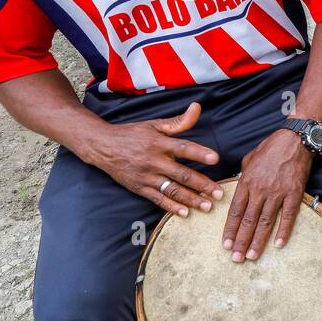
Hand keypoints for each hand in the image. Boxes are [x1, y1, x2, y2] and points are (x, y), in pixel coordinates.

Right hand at [89, 102, 222, 216]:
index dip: (199, 153)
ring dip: (191, 199)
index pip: (183, 148)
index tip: (215, 159)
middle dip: (202, 185)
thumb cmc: (132, 134)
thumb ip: (179, 121)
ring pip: (172, 190)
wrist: (102, 146)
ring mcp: (146, 176)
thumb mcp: (154, 124)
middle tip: (219, 194)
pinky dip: (171, 207)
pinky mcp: (139, 188)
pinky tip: (185, 213)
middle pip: (181, 174)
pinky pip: (157, 199)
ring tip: (208, 206)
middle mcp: (153, 161)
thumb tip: (197, 107)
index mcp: (159, 143)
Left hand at [222, 128, 313, 261]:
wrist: (295, 140)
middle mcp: (260, 190)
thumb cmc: (271, 147)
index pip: (235, 211)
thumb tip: (240, 188)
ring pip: (265, 222)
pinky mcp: (294, 193)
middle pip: (248, 221)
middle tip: (236, 259)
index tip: (225, 245)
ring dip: (258, 241)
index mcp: (246, 182)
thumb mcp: (249, 159)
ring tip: (252, 256)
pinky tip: (279, 244)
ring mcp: (277, 193)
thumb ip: (243, 176)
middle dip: (241, 241)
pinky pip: (288, 216)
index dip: (229, 230)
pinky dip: (283, 231)